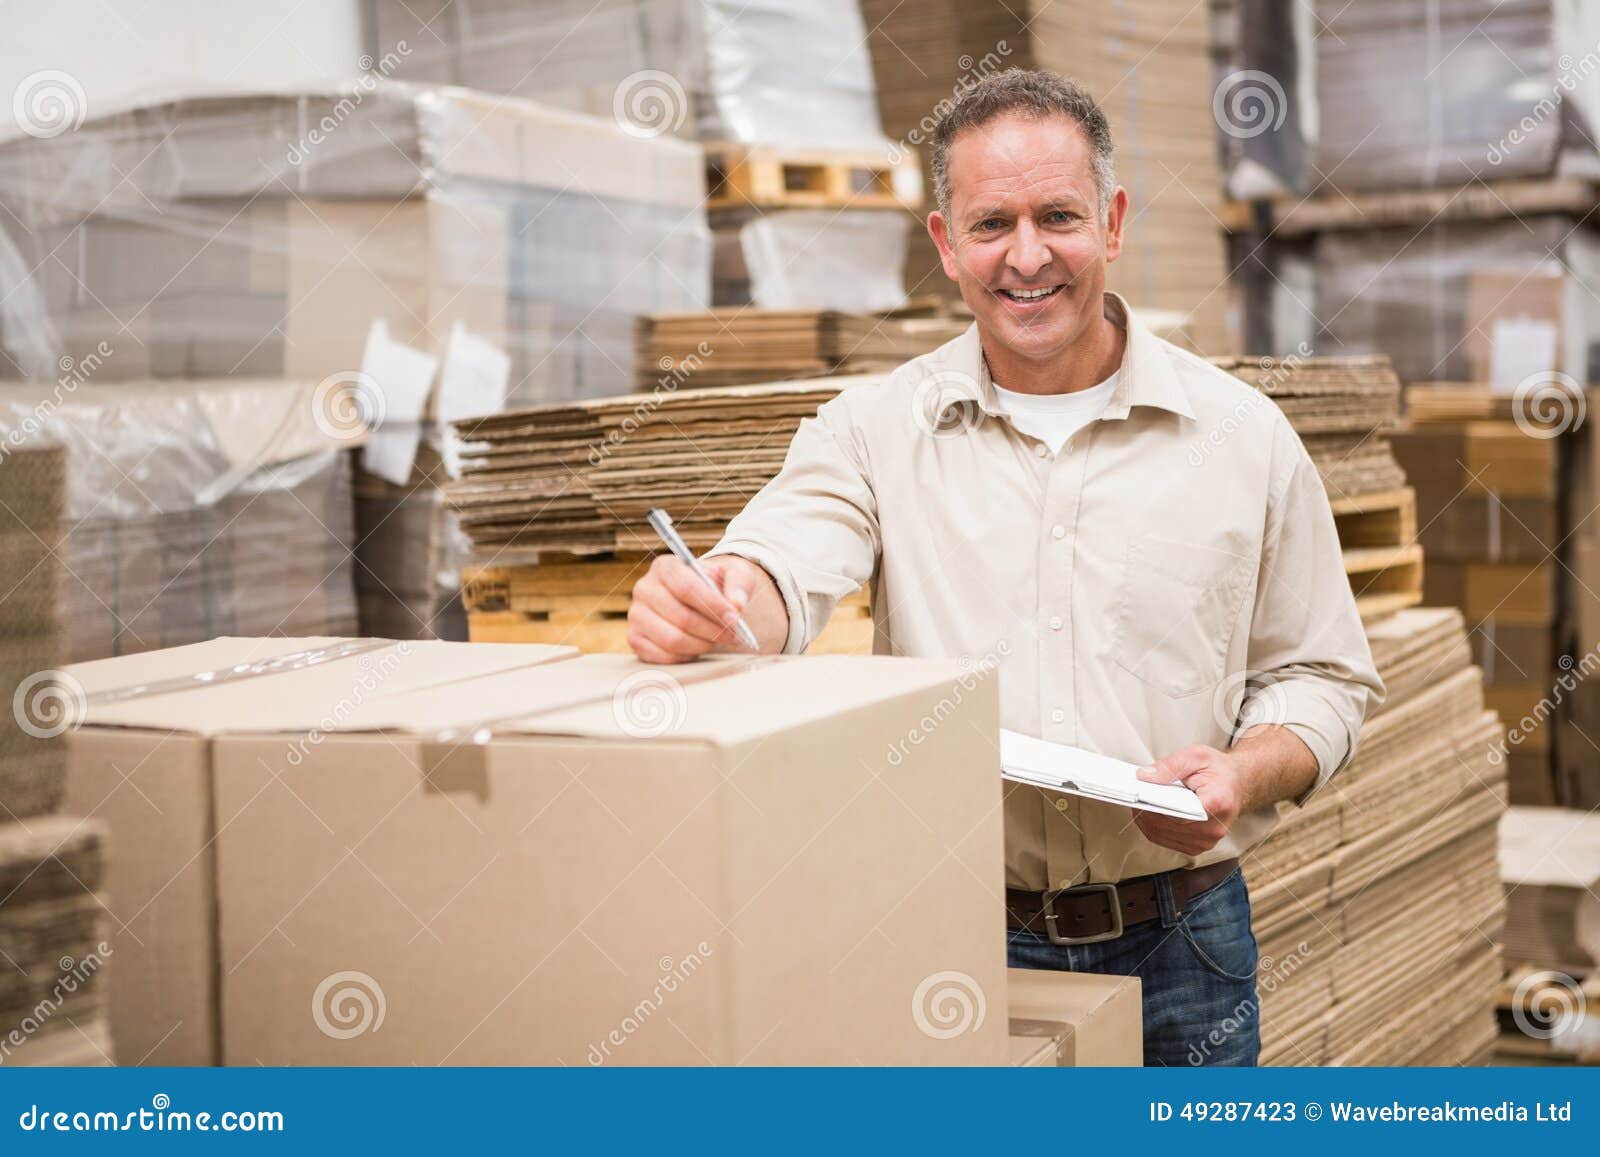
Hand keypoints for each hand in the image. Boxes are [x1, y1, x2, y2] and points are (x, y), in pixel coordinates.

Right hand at [627, 555, 761, 663]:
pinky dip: (687, 655)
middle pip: (681, 617)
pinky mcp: (635, 639)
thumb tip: (737, 604)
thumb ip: (739, 584)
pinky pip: (664, 656)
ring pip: (673, 639)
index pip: (686, 588)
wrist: (696, 598)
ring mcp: (636, 615)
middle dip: (713, 630)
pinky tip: (699, 646)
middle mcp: (644, 588)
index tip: (734, 618)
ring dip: (702, 644)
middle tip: (734, 635)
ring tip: (718, 640)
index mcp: (664, 566)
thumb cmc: (714, 585)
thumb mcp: (732, 574)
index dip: (713, 606)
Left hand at [1133, 745, 1244, 856]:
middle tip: (1135, 795)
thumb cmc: (1218, 770)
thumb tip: (1145, 776)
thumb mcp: (1196, 755)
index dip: (1156, 806)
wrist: (1236, 784)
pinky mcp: (1197, 846)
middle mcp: (1213, 827)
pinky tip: (1148, 814)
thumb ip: (1169, 765)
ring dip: (1147, 820)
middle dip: (1147, 810)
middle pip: (1168, 825)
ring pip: (1163, 835)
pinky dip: (1153, 828)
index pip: (1180, 812)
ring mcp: (1206, 841)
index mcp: (1217, 802)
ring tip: (1140, 802)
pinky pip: (1166, 841)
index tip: (1141, 796)